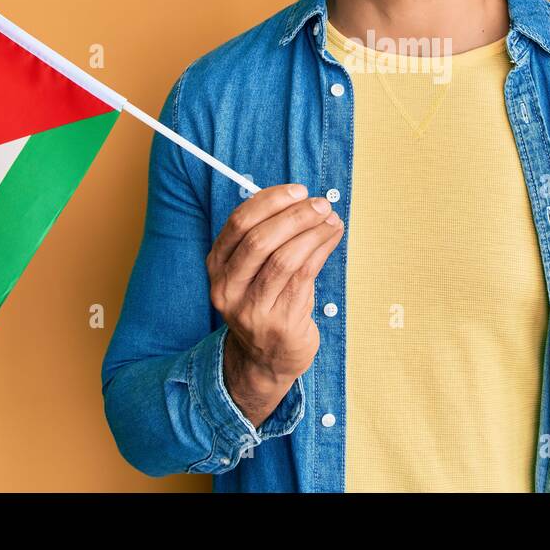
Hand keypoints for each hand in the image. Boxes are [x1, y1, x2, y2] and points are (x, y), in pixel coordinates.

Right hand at [207, 183, 342, 426]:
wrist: (267, 359)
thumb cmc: (267, 301)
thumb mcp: (253, 270)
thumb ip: (267, 236)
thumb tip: (303, 198)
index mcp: (217, 267)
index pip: (238, 223)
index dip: (270, 201)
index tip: (298, 190)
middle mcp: (227, 289)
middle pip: (260, 240)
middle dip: (295, 215)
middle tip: (321, 204)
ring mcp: (252, 309)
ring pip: (284, 258)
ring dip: (313, 232)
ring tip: (332, 220)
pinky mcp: (279, 324)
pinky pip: (304, 277)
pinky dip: (321, 250)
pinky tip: (332, 238)